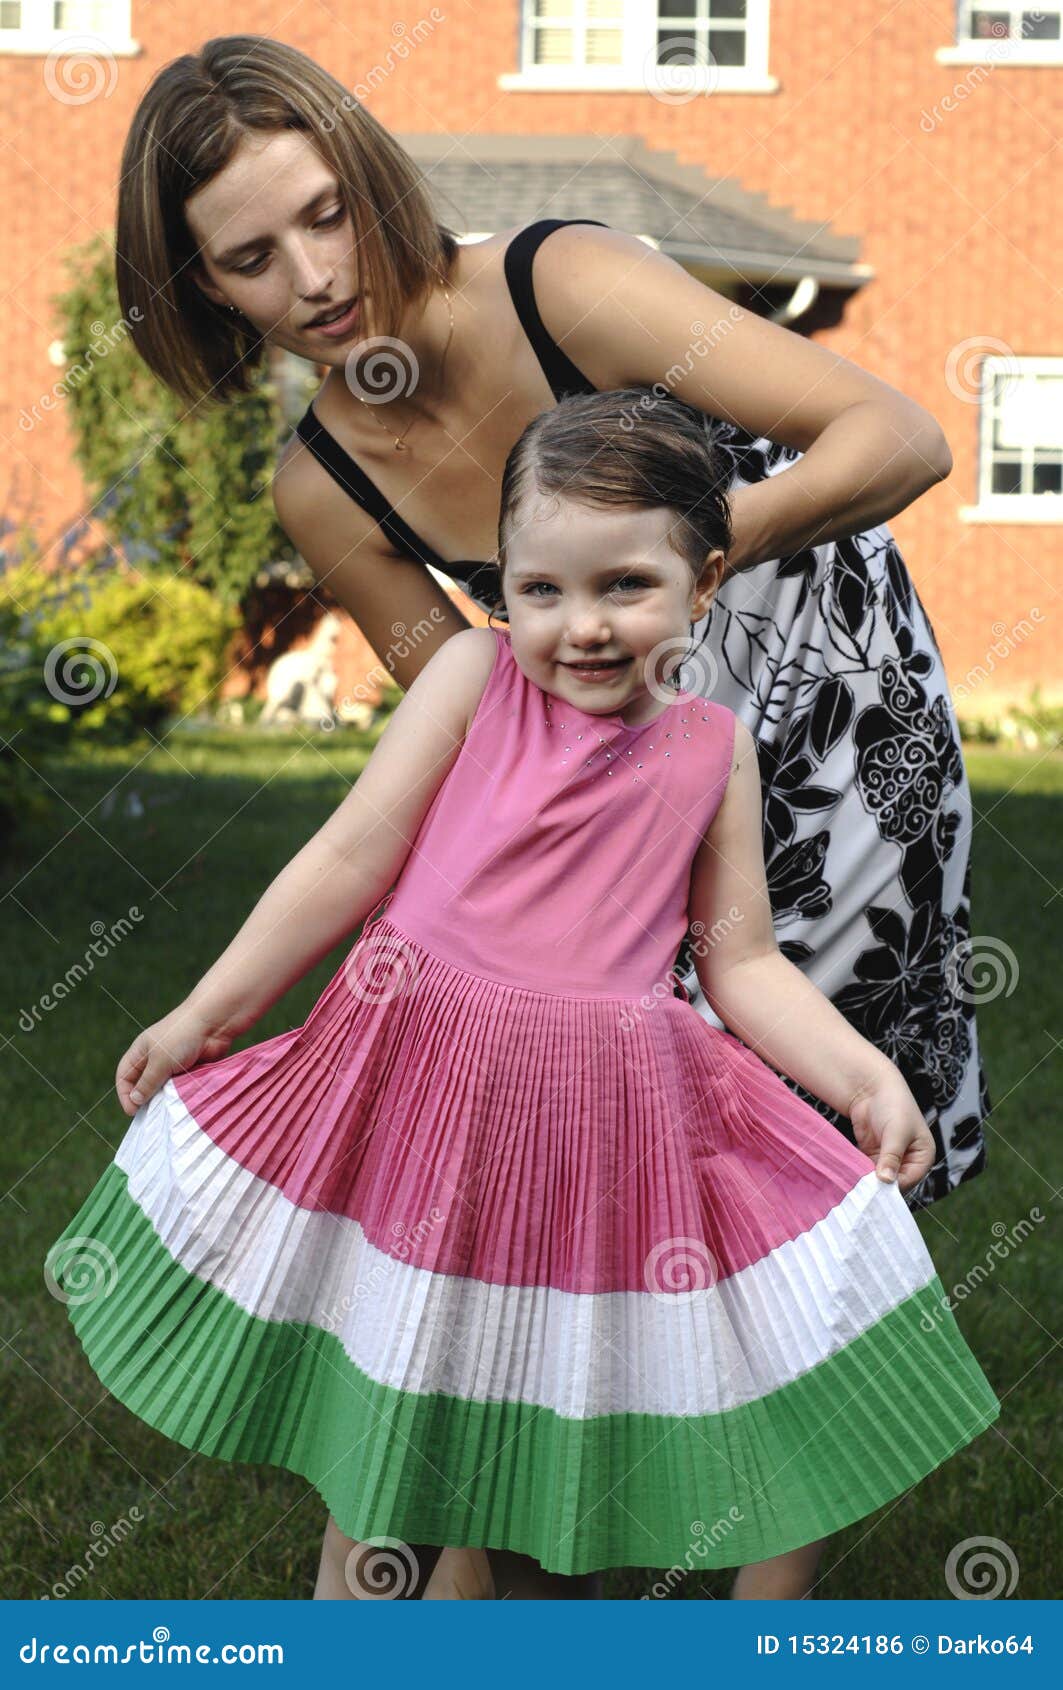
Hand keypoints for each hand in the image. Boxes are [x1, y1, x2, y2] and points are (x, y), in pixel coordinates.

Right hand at [115, 1003, 236, 1116]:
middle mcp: (155, 1058)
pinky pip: (180, 1087)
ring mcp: (173, 1064)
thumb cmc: (182, 1037)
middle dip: (146, 1099)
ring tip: (168, 1110)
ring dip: (165, 1099)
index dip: (125, 1094)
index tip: (133, 1112)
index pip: (124, 1075)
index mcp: (141, 1051)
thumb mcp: (160, 1061)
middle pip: (144, 1084)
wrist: (214, 1024)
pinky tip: (182, 1104)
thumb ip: (147, 1083)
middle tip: (152, 1116)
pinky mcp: (190, 1069)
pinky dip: (180, 1095)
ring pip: (164, 1088)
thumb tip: (135, 1100)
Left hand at [848, 1069, 936, 1193]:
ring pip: (879, 1180)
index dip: (893, 1187)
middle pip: (894, 1183)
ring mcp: (890, 1160)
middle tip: (862, 1191)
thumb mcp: (896, 1132)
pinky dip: (859, 1174)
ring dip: (867, 1182)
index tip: (875, 1191)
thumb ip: (891, 1157)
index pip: (909, 1180)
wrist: (872, 1087)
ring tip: (854, 1186)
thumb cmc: (893, 1104)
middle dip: (879, 1186)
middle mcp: (908, 1161)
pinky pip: (866, 1171)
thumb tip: (886, 1181)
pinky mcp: (873, 1156)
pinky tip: (849, 1177)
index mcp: (923, 1156)